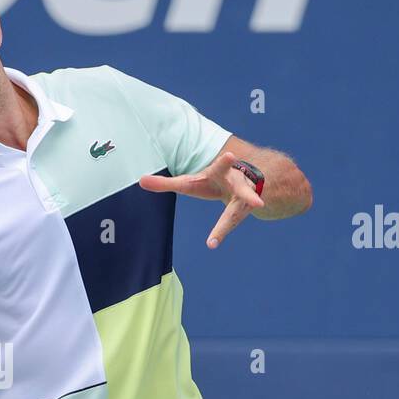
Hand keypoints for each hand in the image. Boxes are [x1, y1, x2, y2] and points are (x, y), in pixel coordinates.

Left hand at [139, 151, 265, 248]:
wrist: (244, 185)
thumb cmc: (212, 183)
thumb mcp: (189, 184)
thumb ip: (166, 184)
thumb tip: (140, 180)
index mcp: (220, 174)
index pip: (221, 167)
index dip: (225, 162)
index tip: (231, 156)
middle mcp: (235, 183)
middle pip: (239, 183)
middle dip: (239, 176)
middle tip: (242, 171)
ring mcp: (245, 197)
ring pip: (247, 200)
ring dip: (251, 201)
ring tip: (258, 203)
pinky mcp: (245, 210)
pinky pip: (234, 221)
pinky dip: (222, 231)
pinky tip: (211, 242)